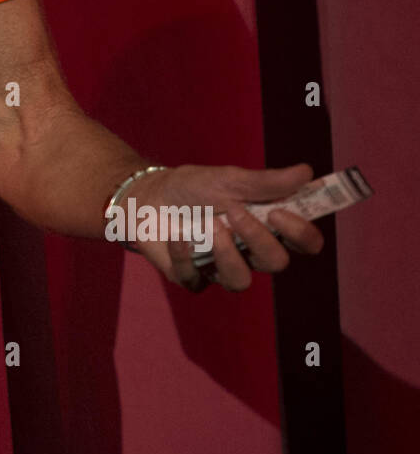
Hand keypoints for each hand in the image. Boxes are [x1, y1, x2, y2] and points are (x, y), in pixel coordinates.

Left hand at [127, 162, 325, 293]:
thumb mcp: (228, 179)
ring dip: (226, 253)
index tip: (282, 213)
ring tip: (209, 226)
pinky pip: (196, 279)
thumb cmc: (193, 188)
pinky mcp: (192, 277)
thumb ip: (265, 182)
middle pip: (276, 263)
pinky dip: (185, 255)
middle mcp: (249, 253)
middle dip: (259, 239)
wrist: (146, 197)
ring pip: (240, 281)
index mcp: (267, 227)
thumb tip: (307, 172)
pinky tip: (177, 236)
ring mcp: (221, 268)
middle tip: (236, 212)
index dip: (302, 234)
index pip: (303, 242)